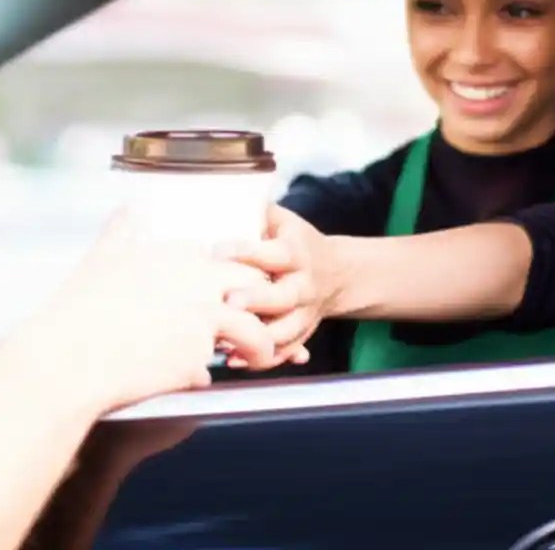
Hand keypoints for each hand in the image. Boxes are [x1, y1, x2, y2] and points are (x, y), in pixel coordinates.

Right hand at [8, 211, 278, 413]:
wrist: (69, 358)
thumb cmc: (79, 311)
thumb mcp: (101, 259)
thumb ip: (121, 233)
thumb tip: (127, 210)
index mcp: (177, 254)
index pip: (232, 258)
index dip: (240, 276)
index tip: (239, 292)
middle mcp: (197, 281)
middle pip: (254, 287)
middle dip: (264, 304)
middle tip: (264, 321)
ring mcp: (200, 318)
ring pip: (253, 329)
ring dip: (260, 346)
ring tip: (256, 358)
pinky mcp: (197, 356)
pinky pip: (220, 367)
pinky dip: (214, 375)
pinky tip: (206, 379)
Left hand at [220, 205, 345, 366]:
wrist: (336, 273)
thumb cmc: (296, 242)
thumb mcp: (284, 221)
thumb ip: (257, 212)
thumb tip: (222, 194)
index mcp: (297, 253)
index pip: (275, 253)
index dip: (248, 251)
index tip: (217, 250)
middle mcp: (304, 285)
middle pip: (283, 297)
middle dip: (256, 300)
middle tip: (227, 301)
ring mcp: (304, 313)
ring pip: (286, 331)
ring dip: (258, 339)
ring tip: (226, 339)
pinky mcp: (302, 334)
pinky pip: (284, 351)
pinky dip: (263, 358)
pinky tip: (235, 358)